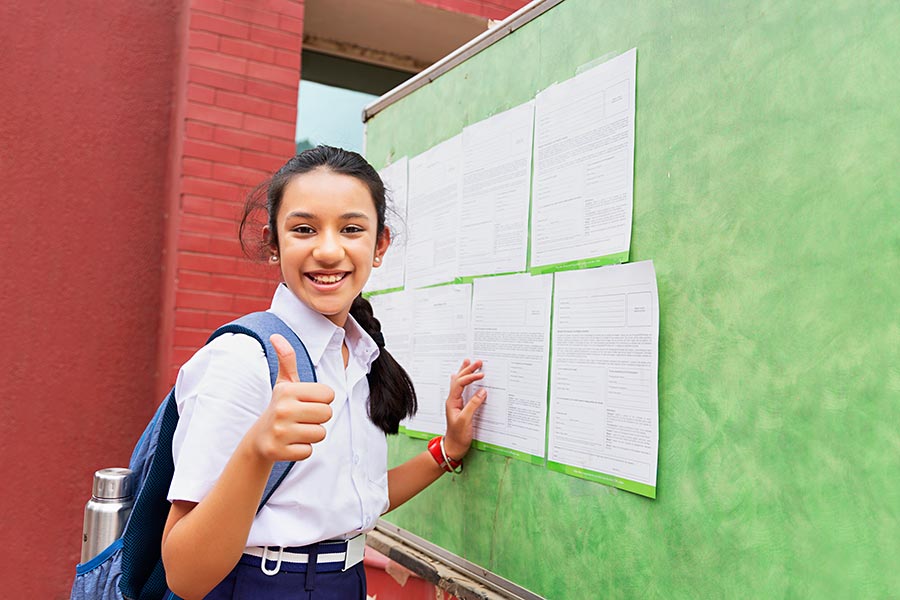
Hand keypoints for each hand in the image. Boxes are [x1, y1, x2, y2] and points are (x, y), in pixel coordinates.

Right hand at [247, 334, 333, 462]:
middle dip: (319, 418)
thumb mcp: (284, 383)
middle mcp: (282, 409)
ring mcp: (279, 432)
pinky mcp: (279, 451)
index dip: (322, 400)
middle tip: (302, 418)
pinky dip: (303, 448)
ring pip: (320, 434)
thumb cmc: (281, 407)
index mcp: (287, 390)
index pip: (328, 394)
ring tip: (296, 430)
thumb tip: (276, 336)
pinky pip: (309, 451)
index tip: (306, 402)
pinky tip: (291, 443)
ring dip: (312, 434)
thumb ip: (286, 359)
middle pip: (327, 414)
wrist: (259, 438)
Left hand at [443, 359, 486, 459]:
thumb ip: (473, 405)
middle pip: (459, 380)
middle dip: (468, 369)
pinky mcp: (460, 406)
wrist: (453, 447)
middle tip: (478, 362)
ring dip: (465, 372)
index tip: (482, 375)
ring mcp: (456, 403)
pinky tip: (461, 376)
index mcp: (452, 401)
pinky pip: (461, 389)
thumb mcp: (466, 420)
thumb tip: (482, 391)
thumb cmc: (458, 436)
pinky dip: (464, 380)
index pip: (460, 383)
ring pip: (459, 383)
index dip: (471, 377)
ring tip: (468, 361)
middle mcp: (453, 400)